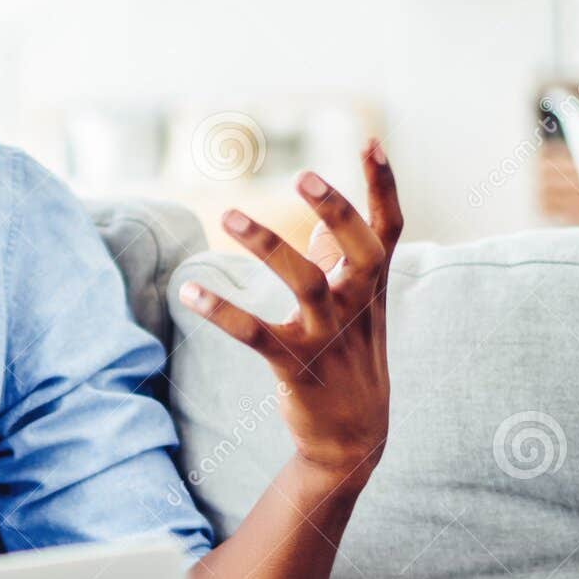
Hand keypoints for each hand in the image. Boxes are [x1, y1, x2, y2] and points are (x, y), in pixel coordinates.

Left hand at [178, 140, 401, 488]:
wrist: (353, 437)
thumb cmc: (351, 358)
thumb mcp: (358, 308)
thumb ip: (343, 261)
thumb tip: (328, 220)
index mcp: (372, 286)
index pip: (389, 227)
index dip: (384, 185)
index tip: (371, 141)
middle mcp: (357, 306)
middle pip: (358, 249)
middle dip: (336, 210)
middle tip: (304, 174)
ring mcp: (329, 336)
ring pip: (305, 284)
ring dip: (268, 247)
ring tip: (229, 215)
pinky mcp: (296, 365)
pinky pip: (256, 334)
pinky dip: (223, 312)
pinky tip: (189, 292)